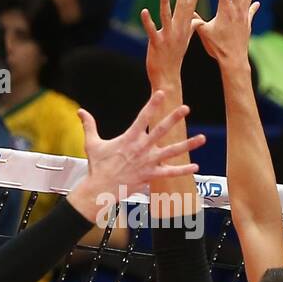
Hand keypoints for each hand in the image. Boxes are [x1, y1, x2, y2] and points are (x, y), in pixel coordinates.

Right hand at [70, 89, 205, 220]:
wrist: (100, 189)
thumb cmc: (97, 166)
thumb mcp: (92, 143)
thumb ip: (89, 125)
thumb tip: (80, 111)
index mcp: (129, 138)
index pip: (143, 117)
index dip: (152, 104)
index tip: (162, 93)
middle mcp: (141, 148)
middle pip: (161, 130)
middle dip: (174, 118)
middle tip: (185, 108)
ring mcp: (148, 162)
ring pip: (171, 151)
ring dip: (188, 144)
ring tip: (202, 138)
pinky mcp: (151, 175)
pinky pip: (170, 172)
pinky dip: (183, 170)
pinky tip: (195, 166)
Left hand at [140, 0, 203, 86]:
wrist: (168, 77)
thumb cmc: (174, 58)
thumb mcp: (184, 41)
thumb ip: (191, 28)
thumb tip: (197, 20)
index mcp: (184, 30)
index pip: (190, 9)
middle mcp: (177, 31)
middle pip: (181, 8)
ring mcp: (167, 37)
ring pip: (166, 17)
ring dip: (166, 4)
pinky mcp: (156, 43)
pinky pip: (151, 30)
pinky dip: (147, 21)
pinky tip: (144, 11)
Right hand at [192, 0, 260, 65]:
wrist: (234, 59)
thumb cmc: (217, 47)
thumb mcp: (204, 32)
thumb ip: (197, 20)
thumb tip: (189, 11)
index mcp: (224, 10)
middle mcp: (236, 10)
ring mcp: (244, 16)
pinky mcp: (247, 23)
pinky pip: (251, 11)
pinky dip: (253, 5)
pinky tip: (256, 1)